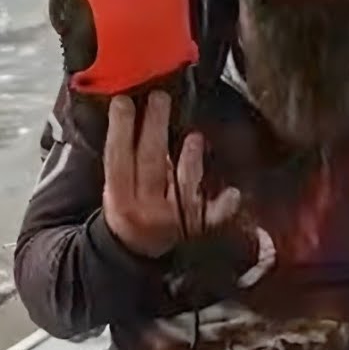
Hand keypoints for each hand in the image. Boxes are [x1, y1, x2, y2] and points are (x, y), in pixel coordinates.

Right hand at [102, 91, 240, 257]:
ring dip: (190, 160)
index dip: (120, 130)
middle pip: (151, 164)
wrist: (136, 251)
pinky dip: (222, 206)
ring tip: (195, 138)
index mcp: (120, 198)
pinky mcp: (197, 227)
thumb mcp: (115, 189)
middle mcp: (146, 208)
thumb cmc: (128, 209)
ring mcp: (174, 218)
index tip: (123, 101)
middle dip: (154, 129)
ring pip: (182, 184)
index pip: (117, 159)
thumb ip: (123, 159)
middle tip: (159, 98)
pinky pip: (211, 216)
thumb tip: (130, 112)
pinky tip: (233, 195)